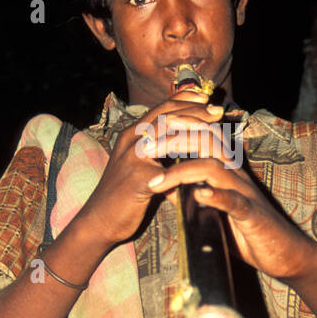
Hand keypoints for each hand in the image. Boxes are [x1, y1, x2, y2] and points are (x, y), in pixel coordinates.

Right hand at [75, 89, 226, 248]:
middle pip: (166, 116)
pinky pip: (168, 170)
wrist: (99, 220)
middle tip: (217, 109)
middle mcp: (130, 141)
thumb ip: (160, 153)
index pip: (160, 109)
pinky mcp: (138, 180)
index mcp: (132, 135)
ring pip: (167, 134)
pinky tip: (207, 166)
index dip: (183, 100)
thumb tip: (187, 146)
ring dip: (194, 129)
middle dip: (194, 110)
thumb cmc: (123, 194)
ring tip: (214, 128)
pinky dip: (189, 167)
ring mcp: (133, 159)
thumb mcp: (142, 165)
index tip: (205, 97)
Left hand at [147, 148, 316, 282]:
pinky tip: (197, 195)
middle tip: (143, 150)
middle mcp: (236, 175)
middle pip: (205, 142)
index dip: (175, 132)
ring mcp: (245, 193)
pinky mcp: (253, 215)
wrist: (286, 253)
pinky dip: (215, 196)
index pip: (201, 138)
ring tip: (155, 181)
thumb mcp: (216, 212)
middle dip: (172, 142)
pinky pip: (234, 201)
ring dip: (181, 171)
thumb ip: (195, 198)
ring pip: (214, 167)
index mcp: (226, 171)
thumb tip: (168, 191)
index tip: (145, 139)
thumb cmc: (249, 232)